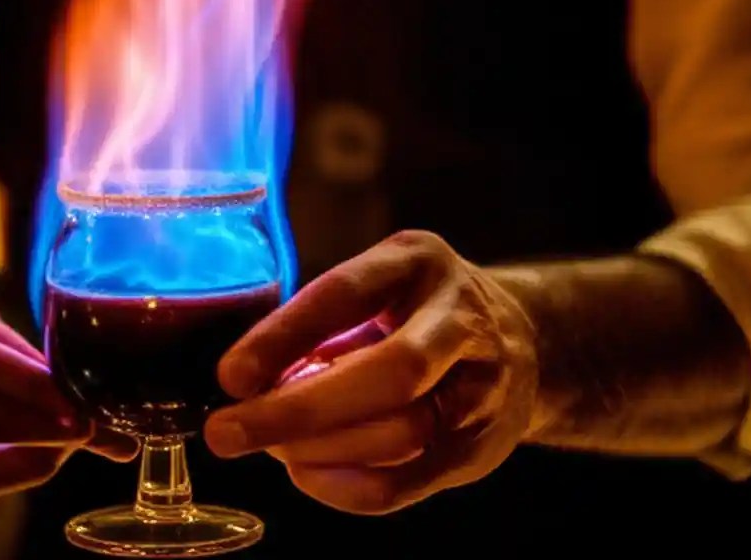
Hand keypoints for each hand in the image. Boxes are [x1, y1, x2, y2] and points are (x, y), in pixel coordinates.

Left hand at [203, 230, 538, 514]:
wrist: (522, 340)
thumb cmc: (415, 312)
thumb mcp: (374, 289)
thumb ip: (319, 328)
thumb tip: (246, 385)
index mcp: (418, 262)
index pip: (346, 296)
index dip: (283, 337)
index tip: (230, 376)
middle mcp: (460, 318)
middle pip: (389, 373)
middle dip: (298, 411)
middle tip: (228, 432)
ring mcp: (483, 386)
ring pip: (401, 431)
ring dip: (319, 450)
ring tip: (270, 447)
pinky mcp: (482, 446)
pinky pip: (409, 482)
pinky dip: (347, 488)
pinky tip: (307, 475)